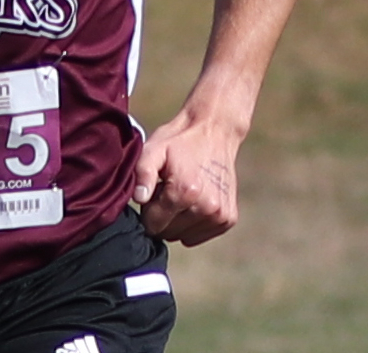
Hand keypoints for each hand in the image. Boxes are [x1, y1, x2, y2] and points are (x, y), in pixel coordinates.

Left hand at [133, 110, 242, 245]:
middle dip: (162, 216)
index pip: (153, 225)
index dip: (147, 209)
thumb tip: (139, 199)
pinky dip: (194, 223)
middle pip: (168, 233)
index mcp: (185, 192)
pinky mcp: (229, 219)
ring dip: (178, 220)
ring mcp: (220, 215)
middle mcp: (206, 208)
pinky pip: (200, 235)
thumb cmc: (179, 141)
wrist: (215, 130)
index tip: (154, 191)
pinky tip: (195, 200)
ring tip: (181, 194)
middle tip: (167, 190)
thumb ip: (143, 174)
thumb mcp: (154, 149)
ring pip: (184, 237)